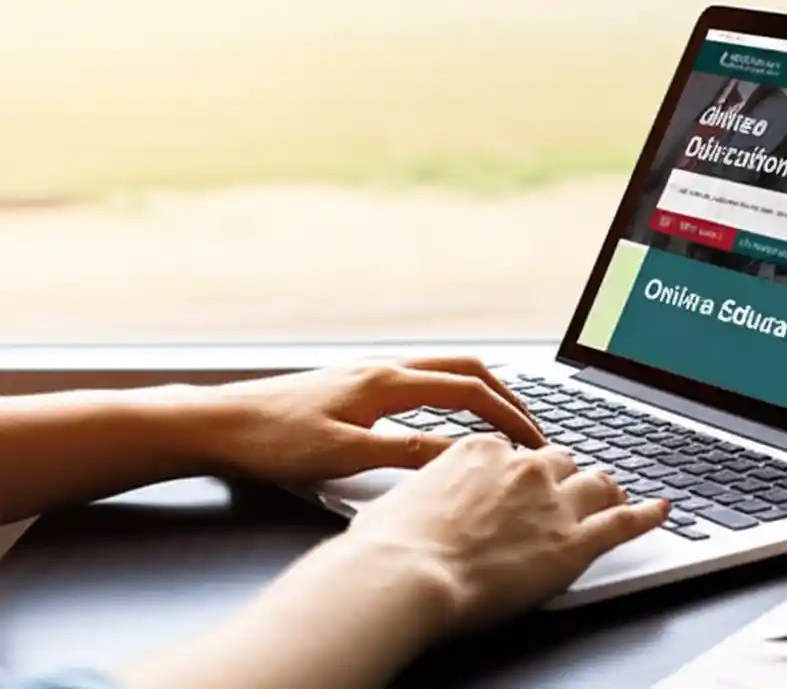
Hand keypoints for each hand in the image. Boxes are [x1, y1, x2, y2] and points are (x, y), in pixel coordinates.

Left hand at [191, 356, 544, 483]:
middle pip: (464, 370)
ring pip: (441, 373)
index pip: (469, 391)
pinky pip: (418, 382)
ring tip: (500, 424)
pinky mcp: (352, 386)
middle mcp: (382, 368)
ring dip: (478, 394)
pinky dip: (448, 397)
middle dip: (505, 397)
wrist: (216, 423)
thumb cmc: (271, 440)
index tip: (534, 442)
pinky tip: (443, 422)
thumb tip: (462, 454)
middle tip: (531, 428)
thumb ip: (405, 454)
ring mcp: (366, 374)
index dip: (508, 417)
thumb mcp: (343, 455)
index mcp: (386, 382)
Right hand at [349, 433, 670, 634]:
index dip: (518, 473)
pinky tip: (659, 511)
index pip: (514, 452)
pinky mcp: (574, 543)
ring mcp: (554, 503)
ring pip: (596, 484)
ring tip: (612, 497)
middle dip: (562, 478)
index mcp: (480, 450)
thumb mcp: (398, 499)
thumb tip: (418, 504)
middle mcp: (524, 467)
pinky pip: (625, 522)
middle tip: (561, 494)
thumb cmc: (387, 546)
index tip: (517, 485)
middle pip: (559, 463)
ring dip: (603, 491)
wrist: (402, 576)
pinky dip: (646, 515)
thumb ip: (426, 492)